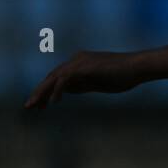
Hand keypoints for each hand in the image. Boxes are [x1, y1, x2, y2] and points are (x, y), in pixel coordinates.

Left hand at [25, 51, 141, 108]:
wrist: (138, 67)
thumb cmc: (124, 76)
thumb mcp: (99, 83)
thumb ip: (83, 85)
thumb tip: (67, 90)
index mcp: (80, 62)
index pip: (58, 77)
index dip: (47, 91)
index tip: (41, 105)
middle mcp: (76, 59)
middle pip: (52, 77)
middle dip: (40, 92)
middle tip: (29, 107)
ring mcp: (79, 62)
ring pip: (54, 78)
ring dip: (42, 93)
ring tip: (34, 106)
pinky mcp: (84, 67)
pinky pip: (64, 80)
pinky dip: (57, 91)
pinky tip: (53, 102)